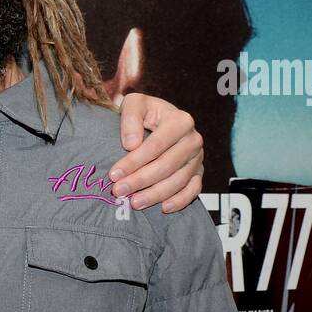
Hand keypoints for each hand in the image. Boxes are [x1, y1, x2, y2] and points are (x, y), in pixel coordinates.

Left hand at [109, 94, 203, 211]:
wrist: (158, 120)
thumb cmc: (144, 112)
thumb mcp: (134, 104)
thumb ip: (130, 117)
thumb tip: (131, 144)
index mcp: (180, 120)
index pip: (155, 146)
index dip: (134, 162)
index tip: (113, 174)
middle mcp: (193, 139)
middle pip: (166, 165)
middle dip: (140, 180)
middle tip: (118, 191)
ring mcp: (197, 157)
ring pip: (178, 181)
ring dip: (155, 194)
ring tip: (134, 203)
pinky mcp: (198, 171)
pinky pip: (194, 190)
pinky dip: (180, 200)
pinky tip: (163, 208)